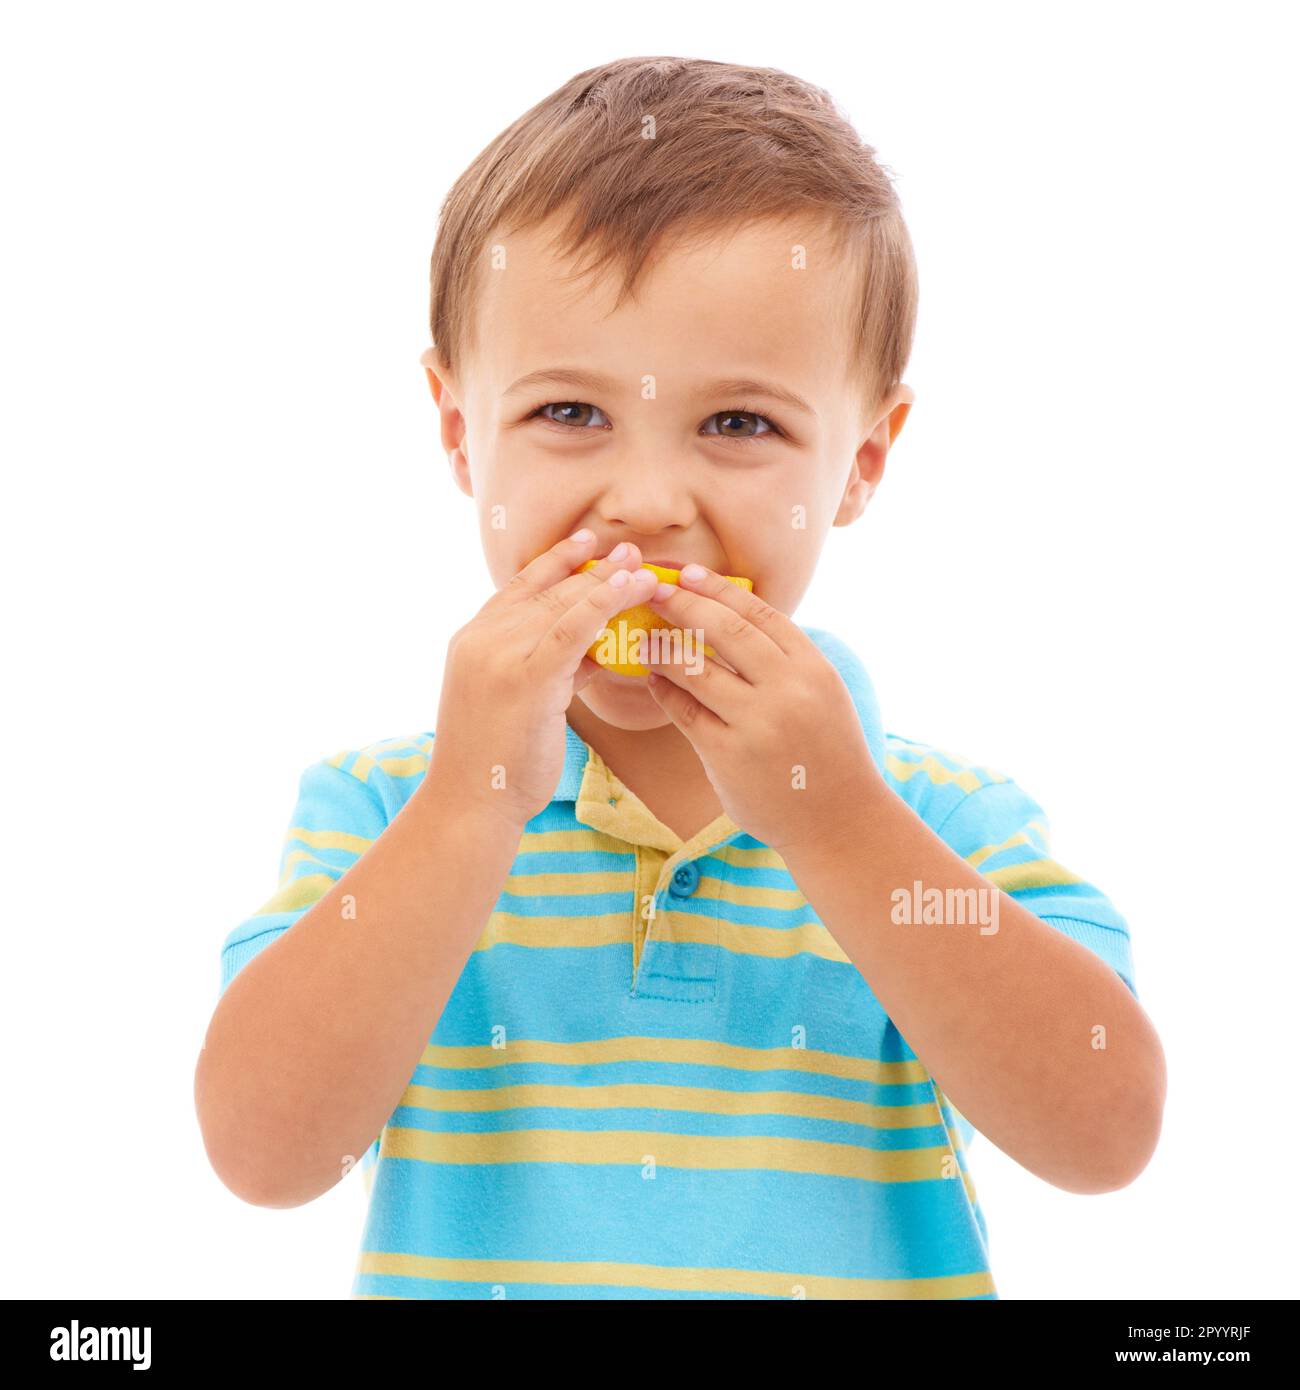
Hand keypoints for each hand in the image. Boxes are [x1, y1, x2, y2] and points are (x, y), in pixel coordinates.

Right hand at [426, 535, 657, 830]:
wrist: (468, 802)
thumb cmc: (495, 762)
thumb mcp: (519, 703)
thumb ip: (551, 669)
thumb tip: (594, 653)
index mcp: (472, 640)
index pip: (518, 587)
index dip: (555, 561)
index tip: (586, 542)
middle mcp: (482, 638)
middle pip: (547, 591)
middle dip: (592, 568)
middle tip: (632, 550)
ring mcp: (500, 654)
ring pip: (562, 604)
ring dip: (607, 582)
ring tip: (643, 566)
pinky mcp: (526, 678)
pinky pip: (571, 628)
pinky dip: (602, 603)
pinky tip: (628, 589)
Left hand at [642, 564, 885, 855]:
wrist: (839, 820)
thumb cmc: (826, 753)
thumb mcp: (822, 694)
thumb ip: (784, 661)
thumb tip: (733, 618)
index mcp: (812, 667)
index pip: (758, 613)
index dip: (717, 589)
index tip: (686, 574)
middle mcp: (788, 690)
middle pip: (724, 630)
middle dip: (681, 604)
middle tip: (650, 590)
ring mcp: (757, 723)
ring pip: (696, 669)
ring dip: (662, 648)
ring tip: (642, 637)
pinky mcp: (728, 754)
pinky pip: (684, 711)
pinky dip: (665, 691)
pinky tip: (653, 680)